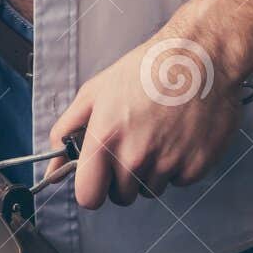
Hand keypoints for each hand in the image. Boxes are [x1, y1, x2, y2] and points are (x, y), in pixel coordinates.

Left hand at [45, 26, 246, 207]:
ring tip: (159, 133)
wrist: (201, 56)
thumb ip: (67, 131)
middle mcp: (136, 155)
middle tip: (134, 143)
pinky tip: (180, 135)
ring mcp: (168, 163)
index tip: (98, 177)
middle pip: (122, 196)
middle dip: (124, 177)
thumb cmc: (146, 69)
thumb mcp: (95, 91)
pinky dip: (179, 165)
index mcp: (106, 137)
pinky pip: (179, 181)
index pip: (88, 196)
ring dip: (152, 170)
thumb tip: (51, 169)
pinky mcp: (197, 166)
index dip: (91, 189)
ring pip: (151, 189)